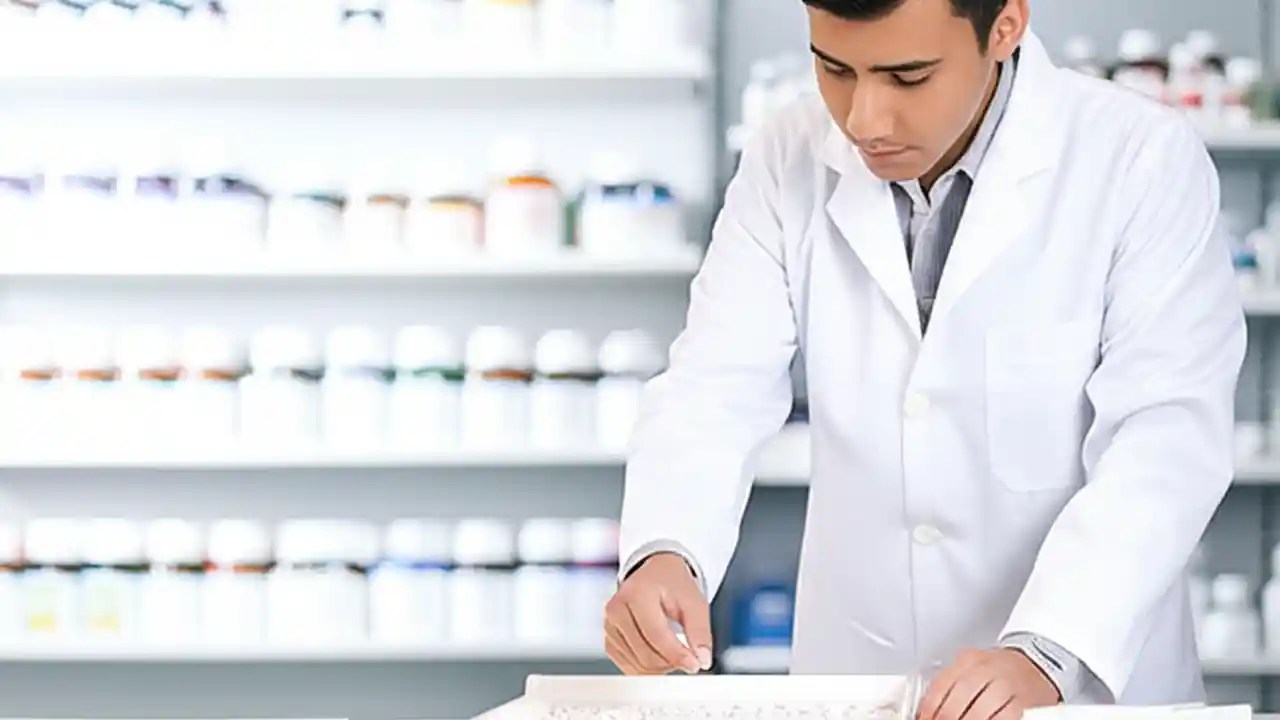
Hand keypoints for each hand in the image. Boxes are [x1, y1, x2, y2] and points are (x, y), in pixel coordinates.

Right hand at [604, 552, 713, 674]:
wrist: (656, 575)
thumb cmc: (672, 585)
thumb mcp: (694, 601)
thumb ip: (699, 631)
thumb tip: (701, 659)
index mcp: (636, 593)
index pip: (656, 634)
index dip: (677, 654)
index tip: (694, 664)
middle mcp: (617, 609)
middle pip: (645, 654)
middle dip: (671, 662)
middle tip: (689, 658)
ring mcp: (609, 626)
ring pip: (637, 664)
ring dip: (661, 667)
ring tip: (675, 652)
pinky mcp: (609, 640)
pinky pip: (629, 667)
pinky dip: (648, 668)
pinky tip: (661, 656)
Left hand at [917, 648, 1060, 719]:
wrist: (1037, 664)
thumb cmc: (998, 671)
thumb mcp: (970, 670)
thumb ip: (949, 688)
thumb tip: (926, 712)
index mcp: (969, 659)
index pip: (942, 684)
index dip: (930, 707)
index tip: (925, 719)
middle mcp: (988, 668)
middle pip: (960, 697)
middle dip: (947, 717)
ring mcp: (1007, 683)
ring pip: (981, 709)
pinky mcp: (1024, 700)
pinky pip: (1004, 716)